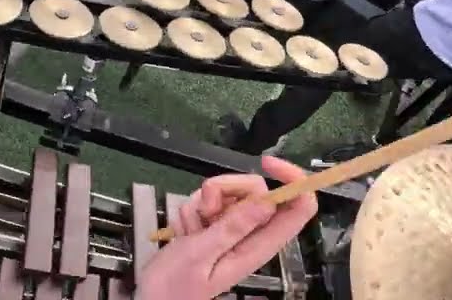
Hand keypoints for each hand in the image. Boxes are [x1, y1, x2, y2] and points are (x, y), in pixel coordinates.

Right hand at [136, 157, 317, 299]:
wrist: (152, 299)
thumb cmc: (175, 285)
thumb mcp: (201, 254)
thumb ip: (233, 227)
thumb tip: (267, 201)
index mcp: (260, 245)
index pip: (298, 207)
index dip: (292, 180)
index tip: (266, 164)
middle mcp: (251, 233)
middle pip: (257, 189)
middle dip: (226, 189)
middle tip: (207, 211)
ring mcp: (232, 228)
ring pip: (227, 191)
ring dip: (201, 204)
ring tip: (191, 231)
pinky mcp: (213, 225)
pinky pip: (206, 199)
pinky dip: (191, 211)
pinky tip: (184, 231)